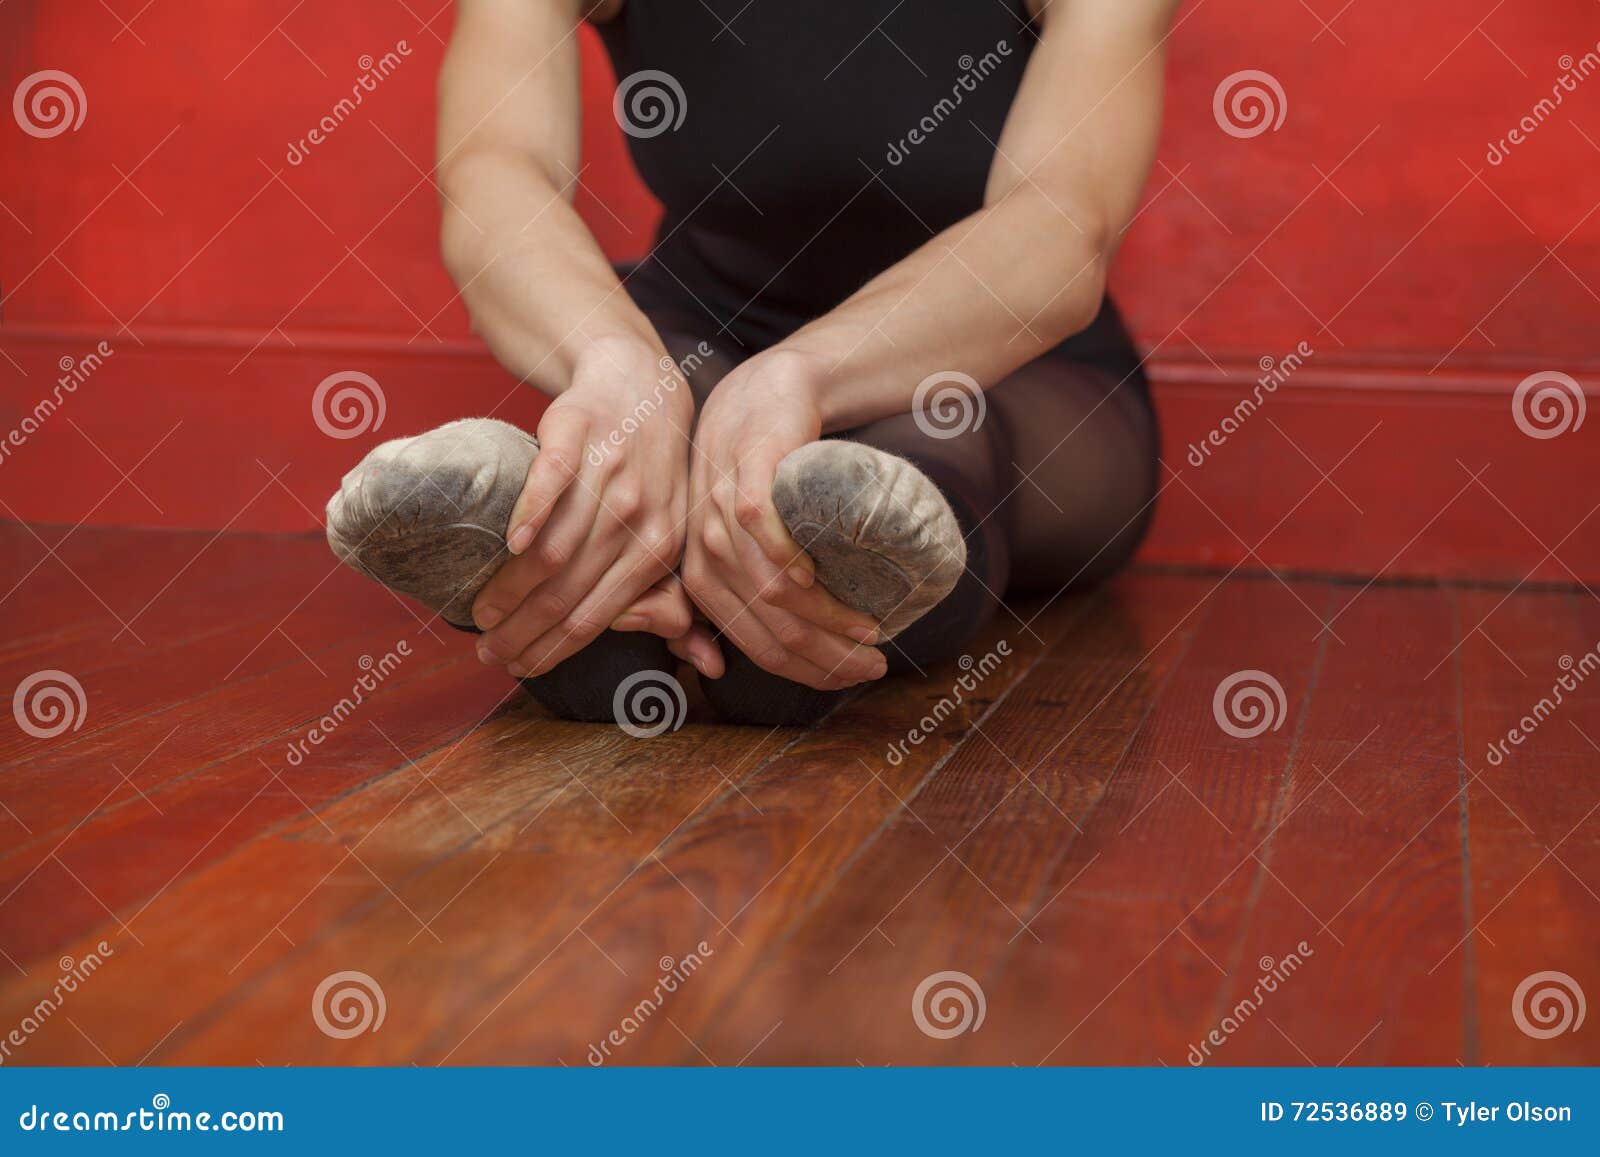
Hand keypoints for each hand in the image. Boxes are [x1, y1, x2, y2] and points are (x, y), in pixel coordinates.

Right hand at [471, 339, 696, 676]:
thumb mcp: (674, 534)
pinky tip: (509, 545)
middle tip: (486, 652)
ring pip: (555, 548)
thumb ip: (675, 599)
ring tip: (480, 613)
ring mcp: (608, 472)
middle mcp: (638, 514)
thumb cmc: (653, 473)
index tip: (517, 668)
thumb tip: (707, 671)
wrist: (639, 386)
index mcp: (660, 549)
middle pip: (568, 591)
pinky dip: (529, 514)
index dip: (552, 650)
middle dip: (522, 631)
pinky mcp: (578, 432)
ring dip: (511, 588)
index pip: (596, 616)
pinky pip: (551, 480)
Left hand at [681, 349, 886, 690]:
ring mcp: (720, 511)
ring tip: (870, 628)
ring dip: (824, 618)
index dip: (810, 673)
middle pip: (771, 627)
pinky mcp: (743, 471)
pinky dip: (786, 558)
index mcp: (702, 579)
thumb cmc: (754, 479)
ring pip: (770, 588)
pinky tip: (816, 577)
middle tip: (876, 665)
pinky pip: (757, 527)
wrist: (762, 398)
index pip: (758, 646)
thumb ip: (723, 600)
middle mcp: (704, 551)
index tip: (856, 678)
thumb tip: (710, 670)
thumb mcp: (730, 543)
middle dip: (828, 657)